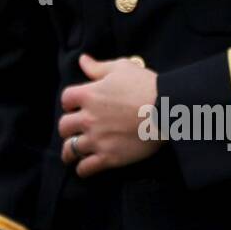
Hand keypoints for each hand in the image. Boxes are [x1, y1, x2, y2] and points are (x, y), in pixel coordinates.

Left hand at [58, 55, 160, 176]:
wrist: (166, 111)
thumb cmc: (146, 86)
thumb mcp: (121, 68)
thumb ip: (98, 67)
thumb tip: (83, 60)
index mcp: (89, 94)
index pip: (66, 99)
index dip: (70, 103)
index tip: (74, 106)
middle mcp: (88, 118)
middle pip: (64, 126)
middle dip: (68, 128)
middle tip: (73, 131)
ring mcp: (97, 139)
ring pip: (70, 149)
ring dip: (69, 151)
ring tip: (70, 154)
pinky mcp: (109, 158)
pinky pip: (86, 168)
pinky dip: (83, 169)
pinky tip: (84, 168)